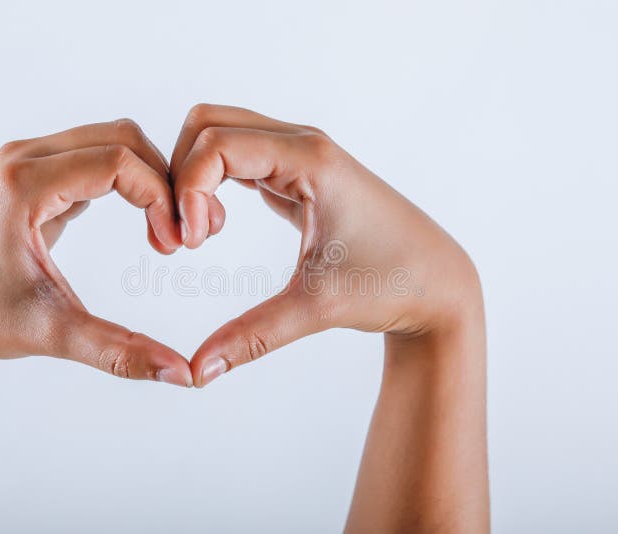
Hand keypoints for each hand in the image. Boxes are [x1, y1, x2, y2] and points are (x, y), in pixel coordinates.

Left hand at [0, 119, 192, 386]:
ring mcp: (30, 161)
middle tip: (177, 235)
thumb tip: (181, 373)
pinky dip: (131, 182)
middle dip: (162, 182)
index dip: (160, 197)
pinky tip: (144, 222)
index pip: (117, 161)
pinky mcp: (38, 173)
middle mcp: (24, 159)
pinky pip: (99, 156)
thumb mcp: (54, 335)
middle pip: (122, 138)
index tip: (174, 244)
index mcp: (22, 184)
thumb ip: (120, 352)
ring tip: (164, 229)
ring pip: (114, 141)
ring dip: (150, 179)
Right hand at [170, 104, 481, 386]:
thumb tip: (198, 373)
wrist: (438, 284)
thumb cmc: (392, 285)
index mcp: (311, 160)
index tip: (190, 245)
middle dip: (179, 173)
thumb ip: (252, 337)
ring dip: (193, 177)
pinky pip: (238, 157)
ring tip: (201, 235)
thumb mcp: (317, 308)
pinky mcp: (298, 174)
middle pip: (208, 124)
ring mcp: (301, 156)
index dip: (186, 190)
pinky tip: (216, 228)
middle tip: (184, 236)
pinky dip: (212, 183)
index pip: (216, 144)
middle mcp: (304, 145)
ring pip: (220, 135)